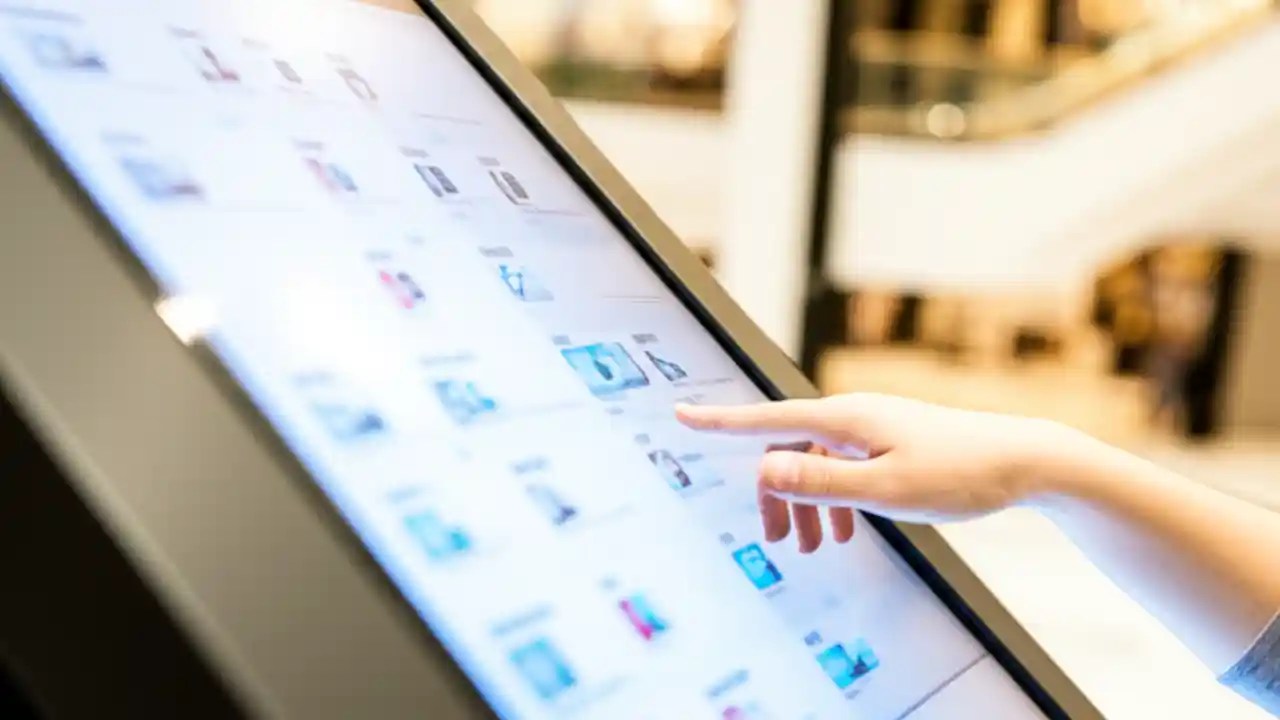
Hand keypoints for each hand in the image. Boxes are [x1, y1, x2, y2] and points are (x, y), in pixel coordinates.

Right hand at [676, 393, 1077, 551]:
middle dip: (776, 494)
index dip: (720, 422)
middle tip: (778, 544)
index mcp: (845, 420)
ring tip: (814, 547)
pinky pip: (843, 466)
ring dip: (807, 502)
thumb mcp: (886, 491)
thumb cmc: (958, 473)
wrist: (1024, 460)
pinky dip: (834, 496)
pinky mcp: (889, 440)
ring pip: (816, 461)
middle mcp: (853, 415)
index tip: (681, 413)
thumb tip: (763, 467)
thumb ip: (822, 482)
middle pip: (788, 448)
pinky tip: (845, 528)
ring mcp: (872, 426)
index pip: (767, 419)